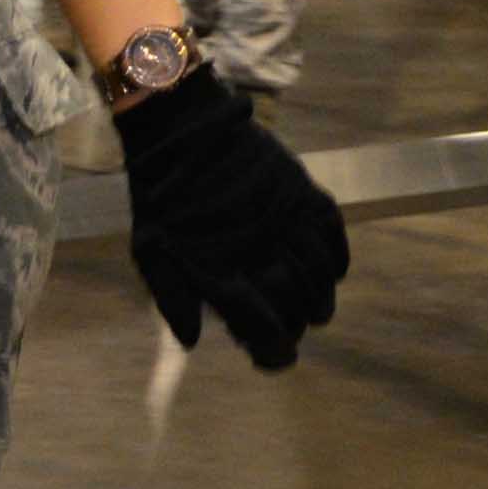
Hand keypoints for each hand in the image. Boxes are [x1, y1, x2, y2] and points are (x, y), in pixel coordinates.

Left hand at [118, 68, 346, 367]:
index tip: (276, 358)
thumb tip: (192, 343)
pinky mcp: (301, 192)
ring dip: (321, 301)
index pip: (263, 329)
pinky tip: (333, 273)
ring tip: (316, 312)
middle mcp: (260, 253)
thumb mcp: (150, 250)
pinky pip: (333, 235)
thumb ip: (173, 299)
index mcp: (220, 273)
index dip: (275, 352)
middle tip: (290, 333)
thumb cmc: (159, 194)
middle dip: (296, 328)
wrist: (180, 129)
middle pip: (296, 308)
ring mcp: (285, 222)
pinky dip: (337, 259)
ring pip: (320, 278)